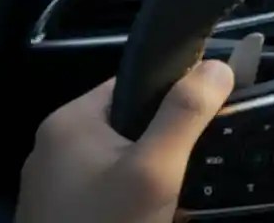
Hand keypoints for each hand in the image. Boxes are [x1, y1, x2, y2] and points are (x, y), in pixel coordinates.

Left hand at [15, 60, 233, 222]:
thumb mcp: (155, 170)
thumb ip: (185, 114)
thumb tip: (218, 65)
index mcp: (70, 121)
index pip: (134, 84)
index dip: (176, 95)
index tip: (209, 119)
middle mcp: (55, 148)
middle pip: (131, 126)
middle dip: (168, 148)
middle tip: (194, 171)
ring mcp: (55, 188)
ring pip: (123, 165)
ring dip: (154, 181)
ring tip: (175, 204)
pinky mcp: (62, 217)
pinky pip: (109, 195)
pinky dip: (134, 205)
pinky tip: (154, 221)